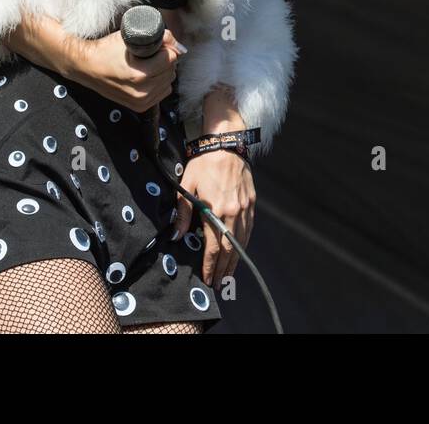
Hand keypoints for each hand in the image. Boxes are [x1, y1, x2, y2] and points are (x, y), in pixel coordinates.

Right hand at [63, 23, 185, 112]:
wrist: (87, 67)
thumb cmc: (106, 50)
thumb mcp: (130, 37)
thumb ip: (159, 38)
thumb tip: (178, 46)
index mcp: (139, 75)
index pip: (171, 58)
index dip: (166, 48)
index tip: (157, 46)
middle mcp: (141, 91)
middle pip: (171, 71)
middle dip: (165, 60)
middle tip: (151, 54)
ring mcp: (141, 101)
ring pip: (169, 82)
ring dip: (163, 72)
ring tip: (147, 65)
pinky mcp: (140, 107)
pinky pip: (163, 92)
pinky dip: (159, 83)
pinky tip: (147, 76)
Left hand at [174, 150, 254, 286]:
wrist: (225, 144)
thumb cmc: (203, 164)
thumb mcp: (186, 186)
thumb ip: (182, 213)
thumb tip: (177, 236)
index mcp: (217, 210)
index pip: (213, 246)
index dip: (210, 265)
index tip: (208, 278)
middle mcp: (234, 212)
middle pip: (230, 249)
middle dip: (224, 268)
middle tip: (220, 283)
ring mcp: (245, 208)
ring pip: (242, 241)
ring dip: (236, 260)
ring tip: (229, 274)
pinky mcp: (252, 202)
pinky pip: (249, 229)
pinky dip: (244, 243)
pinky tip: (239, 251)